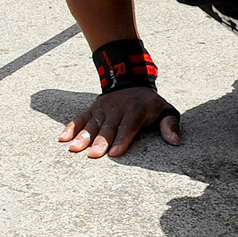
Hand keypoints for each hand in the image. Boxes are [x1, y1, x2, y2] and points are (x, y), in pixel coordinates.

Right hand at [58, 87, 180, 158]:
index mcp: (136, 109)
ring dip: (82, 136)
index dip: (121, 139)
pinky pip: (80, 118)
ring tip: (74, 148)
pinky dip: (71, 128)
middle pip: (108, 127)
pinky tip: (62, 139)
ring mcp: (102, 109)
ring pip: (92, 124)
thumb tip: (174, 141)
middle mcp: (117, 108)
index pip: (128, 126)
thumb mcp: (166, 109)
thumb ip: (170, 125)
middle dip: (100, 141)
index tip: (114, 153)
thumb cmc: (150, 103)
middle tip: (93, 155)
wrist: (130, 81)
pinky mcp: (92, 109)